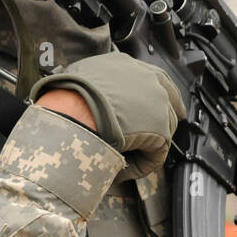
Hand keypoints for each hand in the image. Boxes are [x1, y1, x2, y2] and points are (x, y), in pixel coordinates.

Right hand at [30, 52, 185, 176]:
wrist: (73, 112)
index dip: (163, 95)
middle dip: (168, 118)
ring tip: (126, 158)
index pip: (155, 78)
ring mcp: (158, 104)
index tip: (170, 107)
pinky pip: (156, 153)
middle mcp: (148, 80)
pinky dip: (141, 164)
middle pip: (168, 101)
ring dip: (147, 145)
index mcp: (128, 66)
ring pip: (164, 130)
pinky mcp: (160, 130)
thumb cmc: (66, 98)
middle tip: (163, 135)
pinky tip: (124, 169)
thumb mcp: (81, 78)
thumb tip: (92, 99)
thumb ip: (97, 84)